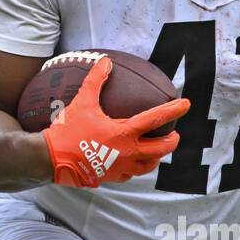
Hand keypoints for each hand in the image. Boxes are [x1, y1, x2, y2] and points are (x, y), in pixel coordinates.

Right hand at [44, 56, 189, 188]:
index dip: (173, 110)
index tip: (186, 104)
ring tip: (157, 150)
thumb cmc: (68, 130)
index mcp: (124, 133)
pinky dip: (136, 167)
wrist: (52, 159)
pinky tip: (133, 162)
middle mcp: (128, 153)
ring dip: (156, 157)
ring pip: (148, 165)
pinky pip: (131, 174)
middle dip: (172, 141)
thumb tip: (105, 61)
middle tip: (174, 134)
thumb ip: (95, 81)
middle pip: (161, 149)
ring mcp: (121, 168)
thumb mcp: (82, 102)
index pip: (156, 119)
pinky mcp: (112, 178)